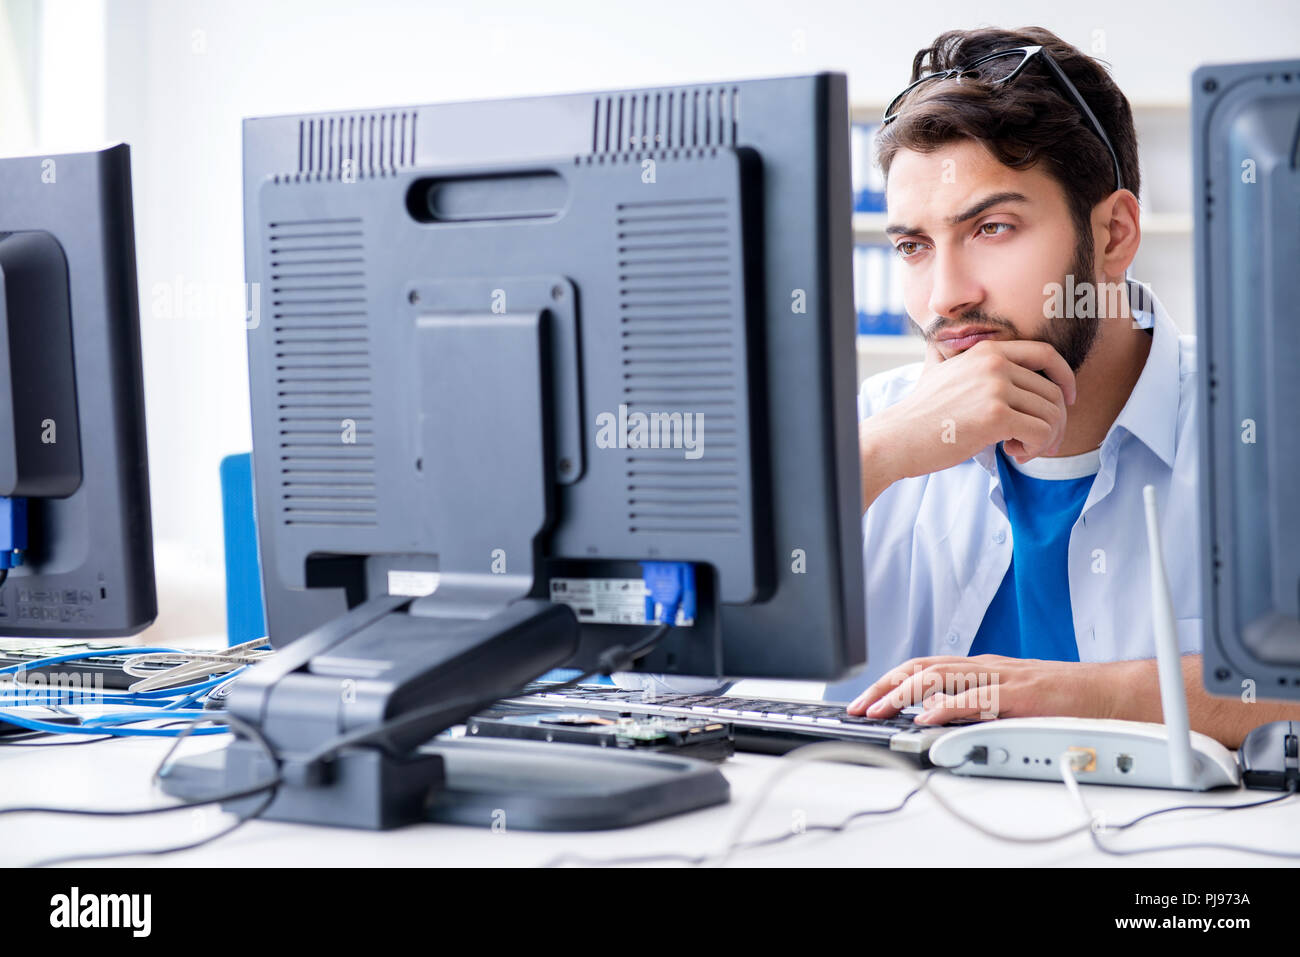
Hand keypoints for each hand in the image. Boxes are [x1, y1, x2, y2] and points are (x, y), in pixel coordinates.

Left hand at [845, 654, 1116, 724]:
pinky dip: (950, 707)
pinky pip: (979, 698)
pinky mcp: (1020, 696)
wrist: (1104, 695)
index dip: (888, 682)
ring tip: (881, 711)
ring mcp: (1000, 678)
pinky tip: (929, 717)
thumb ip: (970, 702)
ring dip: (905, 694)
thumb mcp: (1002, 698)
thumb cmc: (1056, 700)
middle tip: (858, 707)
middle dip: (884, 687)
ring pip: (942, 677)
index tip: (863, 701)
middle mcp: (983, 667)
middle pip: (921, 668)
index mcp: (976, 667)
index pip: (920, 667)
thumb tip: (931, 714)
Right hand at [859, 339, 1075, 505]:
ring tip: (1021, 450)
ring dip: (1044, 439)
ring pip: (1051, 415)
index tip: (1067, 401)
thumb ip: (950, 356)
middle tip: (1040, 443)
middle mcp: (995, 364)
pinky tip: (1013, 453)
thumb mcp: (936, 370)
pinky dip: (1034, 449)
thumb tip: (939, 343)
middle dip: (1055, 423)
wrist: (898, 437)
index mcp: (988, 351)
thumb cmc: (919, 412)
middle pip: (1053, 392)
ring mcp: (996, 388)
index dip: (1065, 378)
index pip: (1046, 355)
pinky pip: (1040, 433)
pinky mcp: (996, 416)